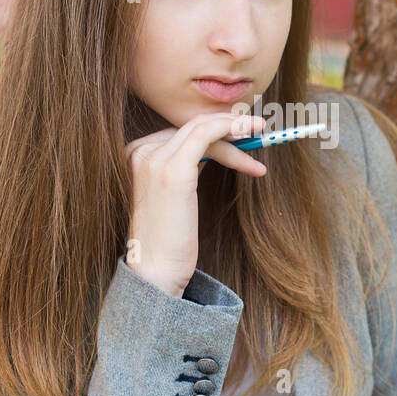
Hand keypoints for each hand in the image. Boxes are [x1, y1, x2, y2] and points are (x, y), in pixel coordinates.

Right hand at [123, 112, 266, 295]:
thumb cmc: (169, 240)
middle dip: (229, 125)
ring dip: (236, 133)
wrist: (156, 271)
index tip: (242, 135)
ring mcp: (153, 158)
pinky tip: (251, 151)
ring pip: (203, 129)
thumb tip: (218, 147)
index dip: (215, 129)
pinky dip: (231, 134)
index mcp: (135, 154)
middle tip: (258, 129)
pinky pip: (207, 136)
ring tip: (261, 144)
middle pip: (192, 125)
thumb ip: (186, 167)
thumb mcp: (175, 194)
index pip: (181, 131)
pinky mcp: (172, 170)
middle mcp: (140, 150)